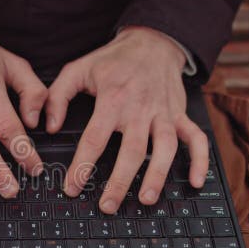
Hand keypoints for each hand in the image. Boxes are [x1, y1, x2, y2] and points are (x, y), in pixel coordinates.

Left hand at [45, 26, 208, 213]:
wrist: (152, 41)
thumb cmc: (113, 60)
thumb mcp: (77, 69)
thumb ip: (57, 96)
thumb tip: (48, 126)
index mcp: (113, 99)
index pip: (94, 139)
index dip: (82, 166)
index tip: (72, 188)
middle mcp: (140, 109)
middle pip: (132, 151)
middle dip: (119, 182)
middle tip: (107, 206)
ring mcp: (164, 113)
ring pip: (165, 149)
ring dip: (158, 175)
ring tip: (146, 199)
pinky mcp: (180, 115)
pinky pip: (197, 139)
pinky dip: (200, 160)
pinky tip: (195, 182)